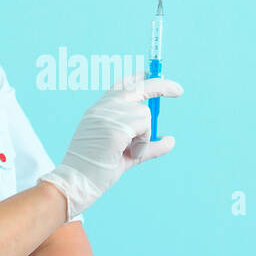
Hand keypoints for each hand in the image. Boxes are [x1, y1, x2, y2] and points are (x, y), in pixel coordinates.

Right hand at [38, 70, 182, 220]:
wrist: (76, 182)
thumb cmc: (96, 170)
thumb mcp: (126, 153)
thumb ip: (147, 145)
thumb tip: (170, 140)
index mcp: (100, 110)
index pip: (121, 85)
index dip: (139, 77)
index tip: (152, 72)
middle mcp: (103, 108)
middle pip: (138, 87)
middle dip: (162, 86)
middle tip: (180, 91)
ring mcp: (109, 115)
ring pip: (146, 115)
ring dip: (144, 137)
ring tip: (128, 152)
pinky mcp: (116, 127)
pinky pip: (145, 129)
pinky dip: (142, 145)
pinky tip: (126, 154)